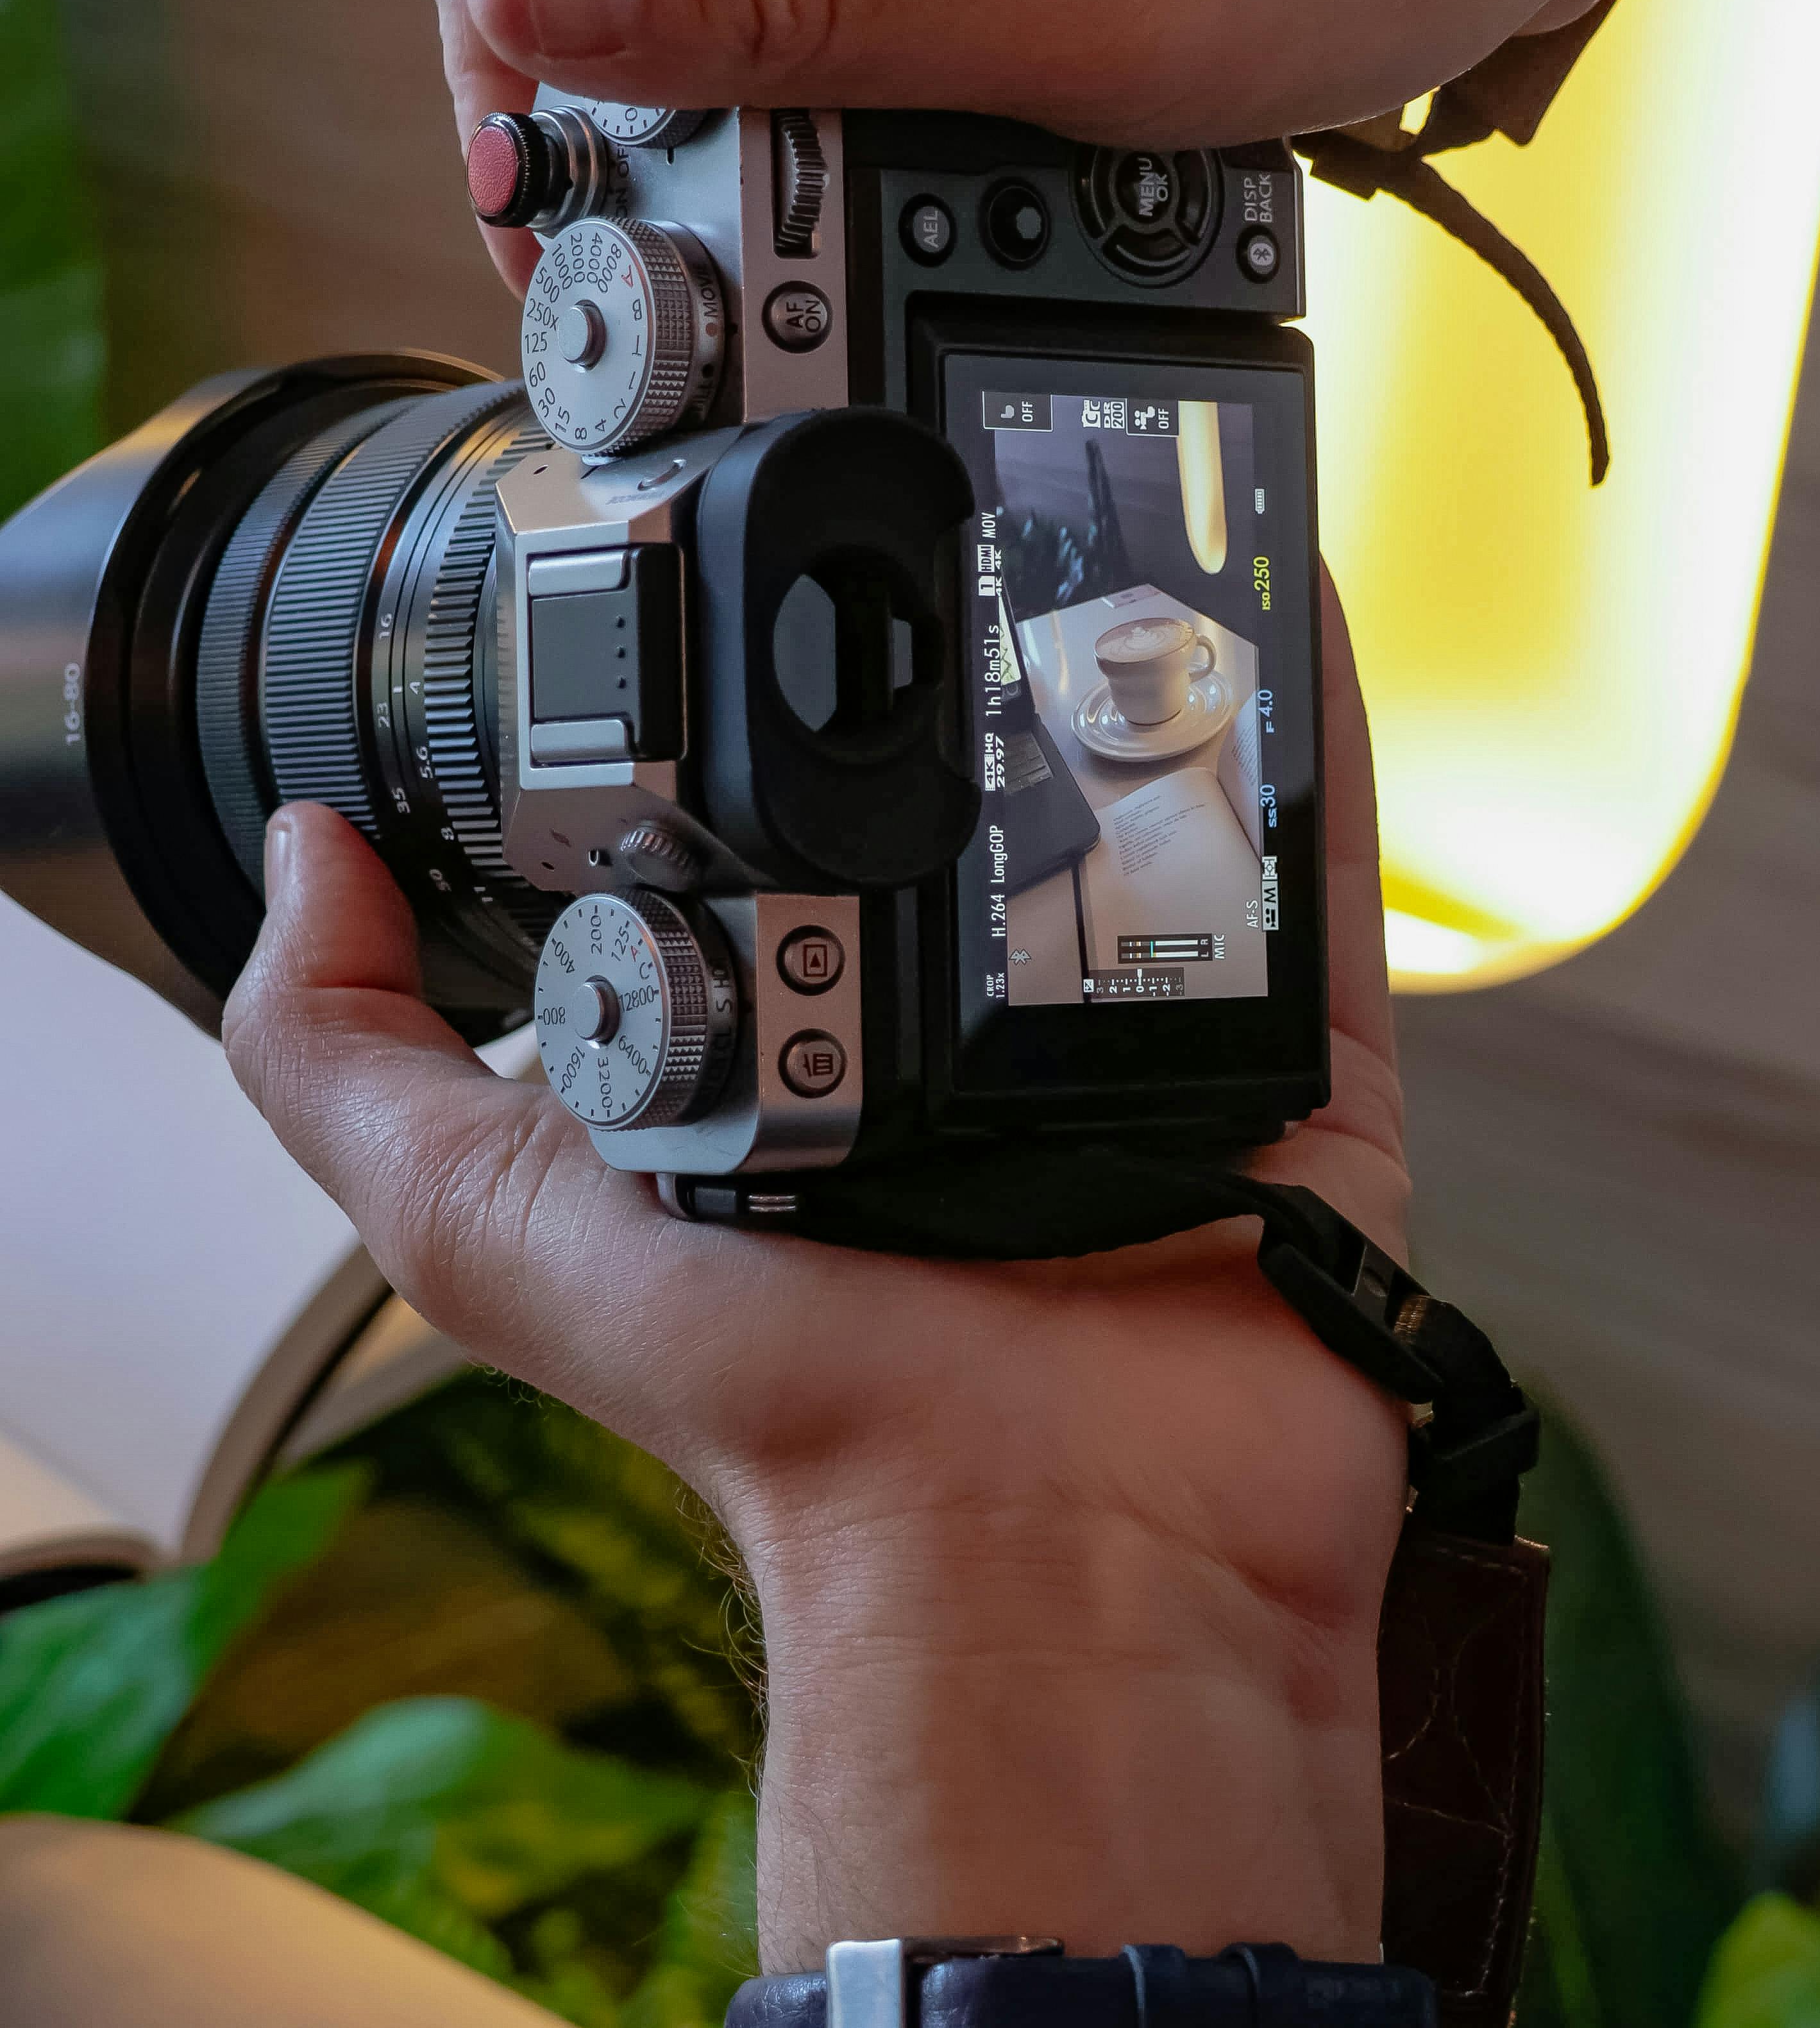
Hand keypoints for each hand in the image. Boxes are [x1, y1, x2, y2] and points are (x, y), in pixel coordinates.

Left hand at [223, 574, 1406, 2027]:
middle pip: (984, 786)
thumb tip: (302, 859)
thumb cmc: (789, 1408)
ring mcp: (1137, 1030)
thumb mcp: (478, 1218)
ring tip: (1126, 490)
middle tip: (963, 492)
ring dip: (1147, 649)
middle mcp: (970, 1026)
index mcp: (805, 1040)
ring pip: (1154, 791)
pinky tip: (1275, 584)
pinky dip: (1306, 719)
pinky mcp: (1285, 1060)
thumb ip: (344, 1056)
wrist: (1039, 1537)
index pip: (785, 826)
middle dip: (976, 643)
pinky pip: (1309, 863)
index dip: (761, 693)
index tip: (750, 549)